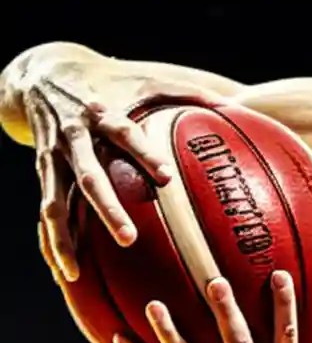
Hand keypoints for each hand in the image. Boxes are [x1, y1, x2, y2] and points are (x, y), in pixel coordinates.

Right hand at [21, 60, 209, 280]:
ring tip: (77, 270)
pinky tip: (65, 271)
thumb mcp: (147, 80)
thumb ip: (190, 93)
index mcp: (103, 114)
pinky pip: (46, 211)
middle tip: (129, 239)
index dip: (144, 154)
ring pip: (55, 201)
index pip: (125, 134)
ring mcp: (53, 157)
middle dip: (107, 209)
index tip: (167, 178)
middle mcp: (74, 137)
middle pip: (89, 176)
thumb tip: (237, 105)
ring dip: (64, 237)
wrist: (42, 72)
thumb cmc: (111, 81)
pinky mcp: (42, 172)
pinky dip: (51, 241)